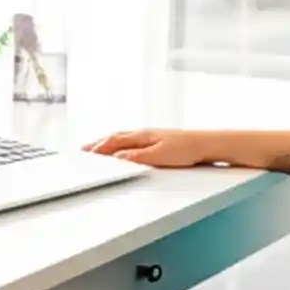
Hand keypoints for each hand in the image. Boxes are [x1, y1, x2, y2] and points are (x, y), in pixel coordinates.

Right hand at [82, 129, 206, 167]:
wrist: (205, 144)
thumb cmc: (185, 149)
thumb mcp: (158, 156)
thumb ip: (136, 156)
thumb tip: (116, 156)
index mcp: (142, 136)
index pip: (114, 141)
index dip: (99, 147)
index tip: (85, 153)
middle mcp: (144, 133)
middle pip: (116, 137)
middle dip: (99, 143)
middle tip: (84, 149)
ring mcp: (150, 136)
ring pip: (123, 138)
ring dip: (108, 142)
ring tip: (97, 147)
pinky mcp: (157, 140)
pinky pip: (131, 140)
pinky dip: (120, 143)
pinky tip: (122, 148)